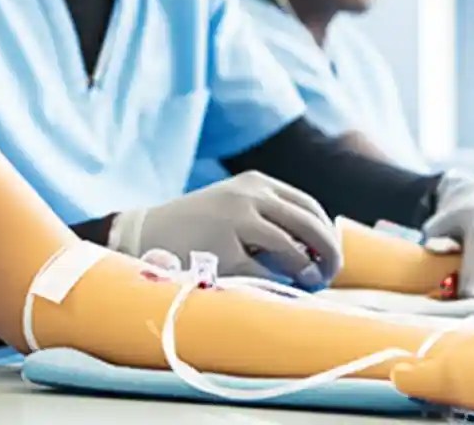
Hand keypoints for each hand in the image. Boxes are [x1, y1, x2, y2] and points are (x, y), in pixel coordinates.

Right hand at [109, 171, 341, 287]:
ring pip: (294, 250)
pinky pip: (267, 273)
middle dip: (329, 254)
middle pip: (310, 226)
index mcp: (254, 183)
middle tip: (330, 275)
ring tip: (310, 285)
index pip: (308, 205)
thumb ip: (270, 215)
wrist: (143, 233)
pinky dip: (280, 284)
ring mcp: (236, 222)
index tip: (330, 254)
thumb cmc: (195, 226)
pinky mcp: (224, 251)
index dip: (326, 233)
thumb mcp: (233, 205)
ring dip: (310, 272)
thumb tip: (320, 251)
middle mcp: (248, 196)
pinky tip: (281, 290)